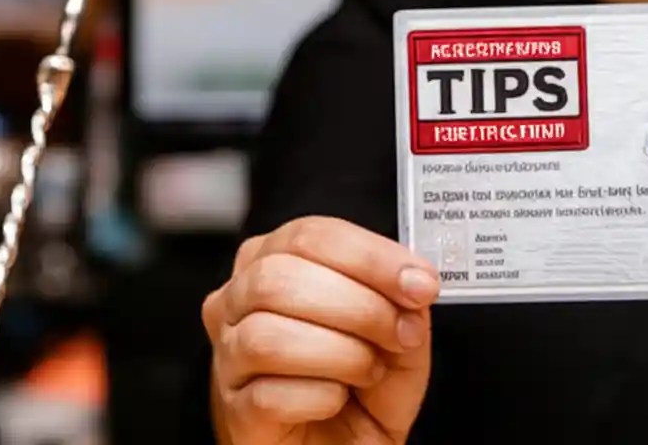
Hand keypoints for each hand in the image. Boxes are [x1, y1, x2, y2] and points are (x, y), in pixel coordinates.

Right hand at [202, 216, 440, 444]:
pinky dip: (323, 397)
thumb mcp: (397, 329)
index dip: (371, 257)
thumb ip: (402, 298)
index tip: (420, 284)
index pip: (310, 235)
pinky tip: (338, 400)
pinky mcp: (234, 410)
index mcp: (274, 260)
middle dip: (359, 306)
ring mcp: (227, 357)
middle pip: (279, 277)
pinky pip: (270, 394)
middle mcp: (237, 301)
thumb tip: (412, 282)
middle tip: (401, 334)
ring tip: (369, 370)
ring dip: (343, 354)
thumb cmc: (365, 384)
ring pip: (268, 335)